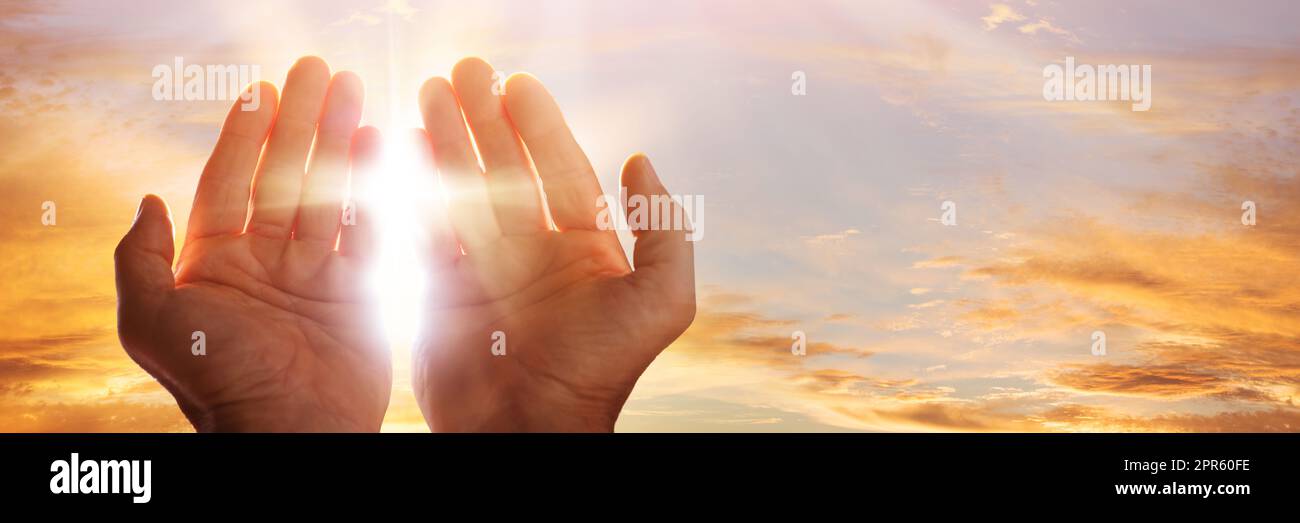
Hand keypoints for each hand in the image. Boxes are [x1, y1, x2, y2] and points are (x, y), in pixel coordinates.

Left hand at [114, 57, 389, 431]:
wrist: (289, 432)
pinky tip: (378, 144)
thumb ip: (140, 260)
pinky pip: (365, 227)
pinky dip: (372, 187)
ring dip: (338, 140)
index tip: (259, 89)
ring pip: (326, 191)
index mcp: (213, 262)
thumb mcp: (153, 323)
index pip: (228, 180)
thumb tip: (147, 199)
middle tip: (317, 70)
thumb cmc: (217, 384)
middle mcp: (263, 260)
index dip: (243, 132)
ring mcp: (312, 273)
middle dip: (299, 120)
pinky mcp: (354, 290)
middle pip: (282, 174)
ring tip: (351, 92)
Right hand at [412, 58, 695, 431]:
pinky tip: (407, 147)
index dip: (540, 125)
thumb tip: (640, 164)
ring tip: (429, 91)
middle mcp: (537, 253)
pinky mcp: (447, 290)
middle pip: (508, 171)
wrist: (529, 429)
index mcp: (586, 250)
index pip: (561, 171)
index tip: (517, 83)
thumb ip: (664, 230)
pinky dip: (418, 188)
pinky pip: (429, 227)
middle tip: (463, 71)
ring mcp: (489, 270)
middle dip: (486, 120)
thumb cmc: (599, 371)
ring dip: (448, 141)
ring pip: (466, 190)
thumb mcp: (660, 301)